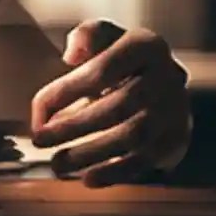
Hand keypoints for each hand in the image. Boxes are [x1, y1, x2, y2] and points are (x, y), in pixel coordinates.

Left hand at [30, 19, 190, 186]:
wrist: (154, 82)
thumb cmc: (116, 58)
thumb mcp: (101, 37)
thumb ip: (86, 36)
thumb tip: (73, 55)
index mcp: (146, 45)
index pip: (102, 69)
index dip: (67, 91)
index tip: (38, 111)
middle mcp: (169, 75)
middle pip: (119, 105)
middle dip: (74, 126)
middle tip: (40, 140)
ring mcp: (177, 108)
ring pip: (134, 136)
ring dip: (91, 153)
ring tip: (57, 165)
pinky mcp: (177, 137)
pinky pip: (147, 160)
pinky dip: (116, 172)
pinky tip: (87, 179)